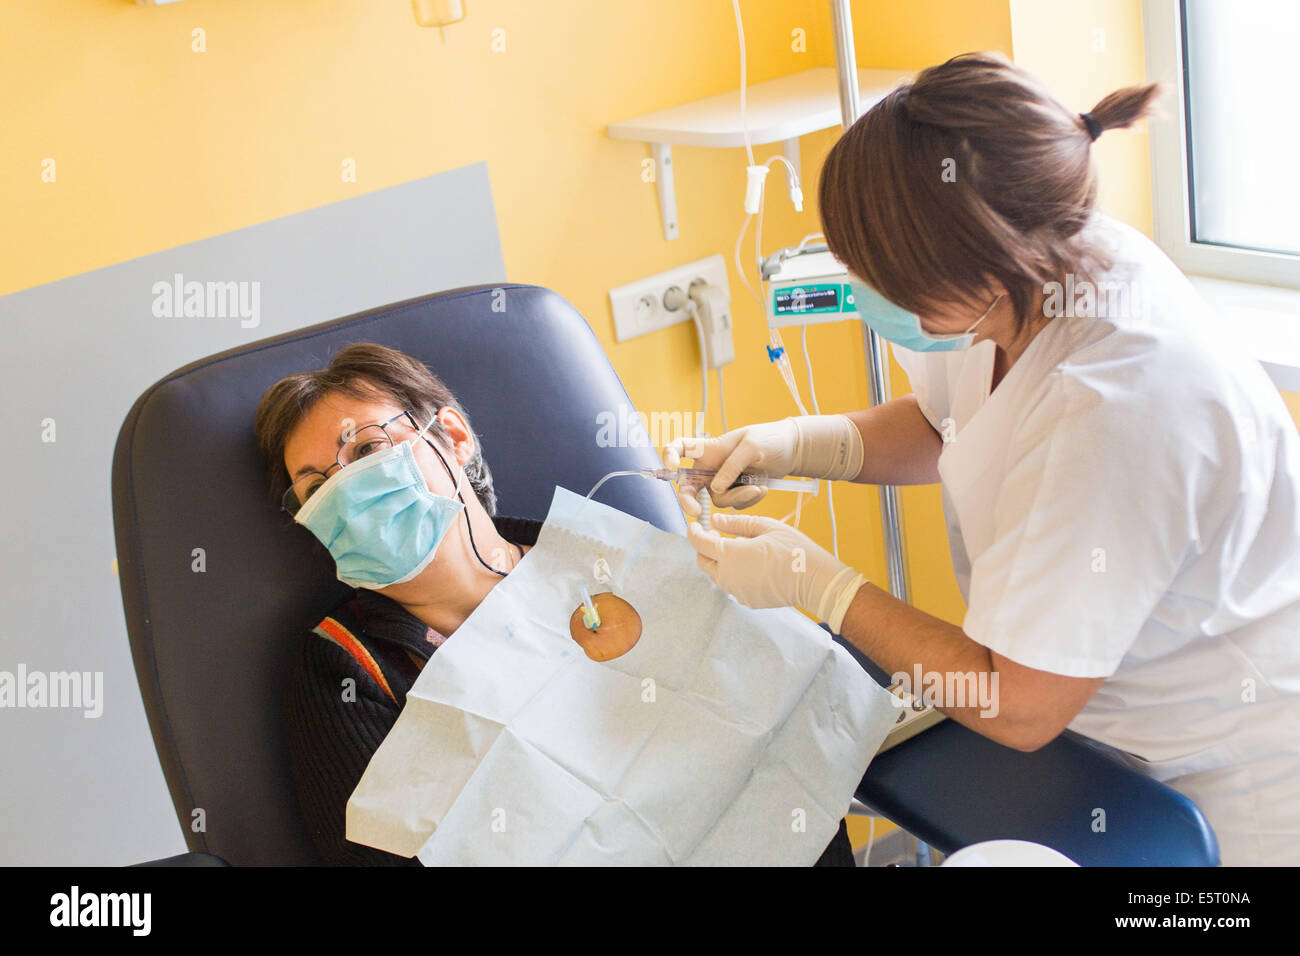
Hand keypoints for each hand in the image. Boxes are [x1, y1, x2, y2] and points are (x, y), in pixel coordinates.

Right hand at [662, 420, 799, 509]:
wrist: (792, 452)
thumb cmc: (770, 440)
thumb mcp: (751, 447)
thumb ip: (731, 466)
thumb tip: (715, 489)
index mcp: (709, 449)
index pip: (680, 448)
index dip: (669, 455)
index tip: (672, 466)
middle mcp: (711, 467)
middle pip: (688, 487)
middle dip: (689, 501)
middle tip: (696, 512)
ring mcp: (722, 482)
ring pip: (717, 500)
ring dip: (738, 497)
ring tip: (759, 487)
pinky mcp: (736, 494)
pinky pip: (734, 505)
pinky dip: (748, 500)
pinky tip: (762, 489)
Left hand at [682, 505, 866, 630]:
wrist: (815, 581)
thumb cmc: (793, 549)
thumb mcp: (765, 527)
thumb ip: (736, 524)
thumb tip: (715, 521)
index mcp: (729, 555)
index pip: (698, 543)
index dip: (694, 531)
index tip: (696, 524)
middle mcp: (728, 576)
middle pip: (703, 562)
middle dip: (704, 548)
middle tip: (716, 535)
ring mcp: (737, 591)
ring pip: (716, 575)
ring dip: (719, 561)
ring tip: (738, 547)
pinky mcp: (748, 601)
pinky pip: (732, 585)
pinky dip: (733, 573)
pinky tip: (750, 564)